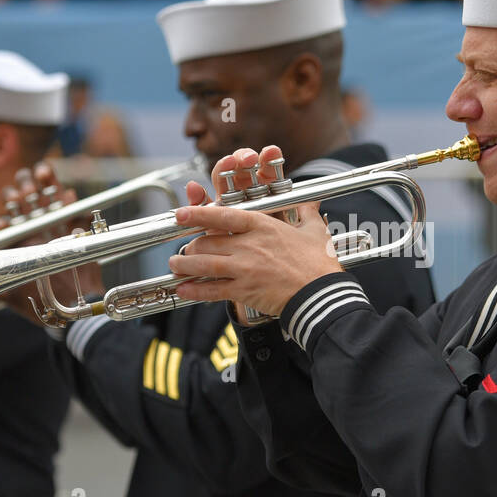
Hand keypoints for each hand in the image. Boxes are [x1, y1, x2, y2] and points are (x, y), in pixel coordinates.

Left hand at [0, 162, 102, 324]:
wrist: (77, 307)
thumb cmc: (46, 302)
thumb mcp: (15, 297)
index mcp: (18, 246)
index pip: (3, 228)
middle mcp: (34, 233)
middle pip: (24, 206)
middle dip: (19, 194)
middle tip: (18, 193)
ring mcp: (55, 229)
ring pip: (46, 200)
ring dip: (43, 185)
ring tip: (39, 172)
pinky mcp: (77, 231)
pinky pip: (74, 210)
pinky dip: (71, 201)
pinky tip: (67, 192)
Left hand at [166, 146, 343, 315]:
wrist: (322, 294)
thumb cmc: (320, 263)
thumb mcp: (314, 230)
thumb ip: (306, 212)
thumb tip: (310, 201)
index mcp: (263, 226)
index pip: (222, 215)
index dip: (197, 213)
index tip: (181, 213)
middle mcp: (249, 245)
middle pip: (208, 241)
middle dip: (192, 245)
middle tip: (185, 249)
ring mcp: (244, 269)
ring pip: (204, 264)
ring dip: (185, 265)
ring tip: (175, 265)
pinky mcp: (244, 291)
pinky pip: (212, 290)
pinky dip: (194, 290)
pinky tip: (183, 289)